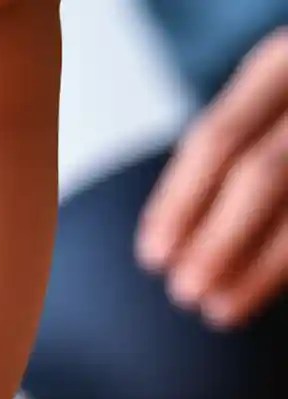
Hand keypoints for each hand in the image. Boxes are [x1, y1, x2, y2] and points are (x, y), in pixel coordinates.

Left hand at [137, 29, 287, 328]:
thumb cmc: (286, 118)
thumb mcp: (268, 108)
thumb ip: (232, 155)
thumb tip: (167, 245)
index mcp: (279, 62)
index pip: (215, 140)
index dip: (177, 203)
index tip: (152, 256)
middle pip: (259, 174)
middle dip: (216, 241)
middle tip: (183, 293)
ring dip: (260, 268)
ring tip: (219, 310)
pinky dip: (286, 263)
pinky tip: (264, 290)